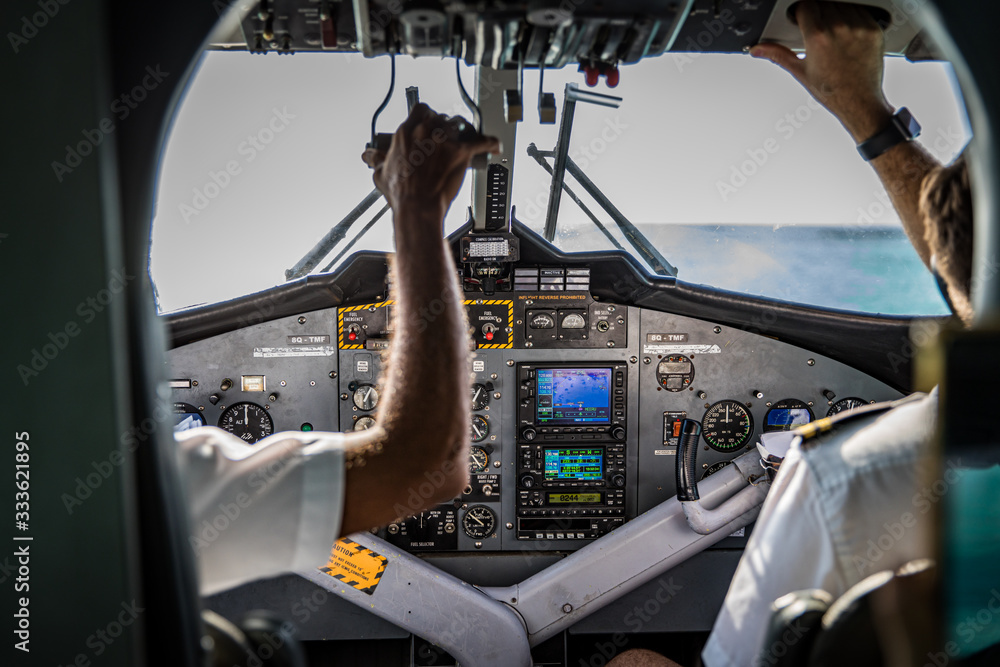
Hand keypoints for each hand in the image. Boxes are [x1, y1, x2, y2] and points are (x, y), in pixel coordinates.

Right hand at [361, 103, 499, 217]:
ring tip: (464, 140)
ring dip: (462, 133)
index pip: (421, 109)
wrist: (417, 206)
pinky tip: (493, 144)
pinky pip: (481, 142)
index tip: (428, 121)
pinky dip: (489, 143)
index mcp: (406, 132)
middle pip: (441, 118)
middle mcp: (426, 131)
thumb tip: (370, 157)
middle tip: (445, 137)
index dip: (427, 115)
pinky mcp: (460, 153)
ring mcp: (445, 141)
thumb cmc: (401, 193)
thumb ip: (377, 159)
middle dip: (444, 126)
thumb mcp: (380, 172)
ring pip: (459, 126)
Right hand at [750, 0, 892, 141]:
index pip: (805, 5)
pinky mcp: (873, 28)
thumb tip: (759, 49)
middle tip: (817, 32)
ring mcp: (858, 27)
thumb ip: (777, 54)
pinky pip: (860, 11)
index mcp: (817, 37)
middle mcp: (838, 29)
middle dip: (817, 14)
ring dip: (835, 14)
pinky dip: (853, 18)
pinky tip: (848, 35)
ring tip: (833, 35)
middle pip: (823, 3)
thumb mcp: (800, 71)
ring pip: (841, 5)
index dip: (801, 12)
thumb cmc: (831, 90)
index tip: (801, 20)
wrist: (859, 101)